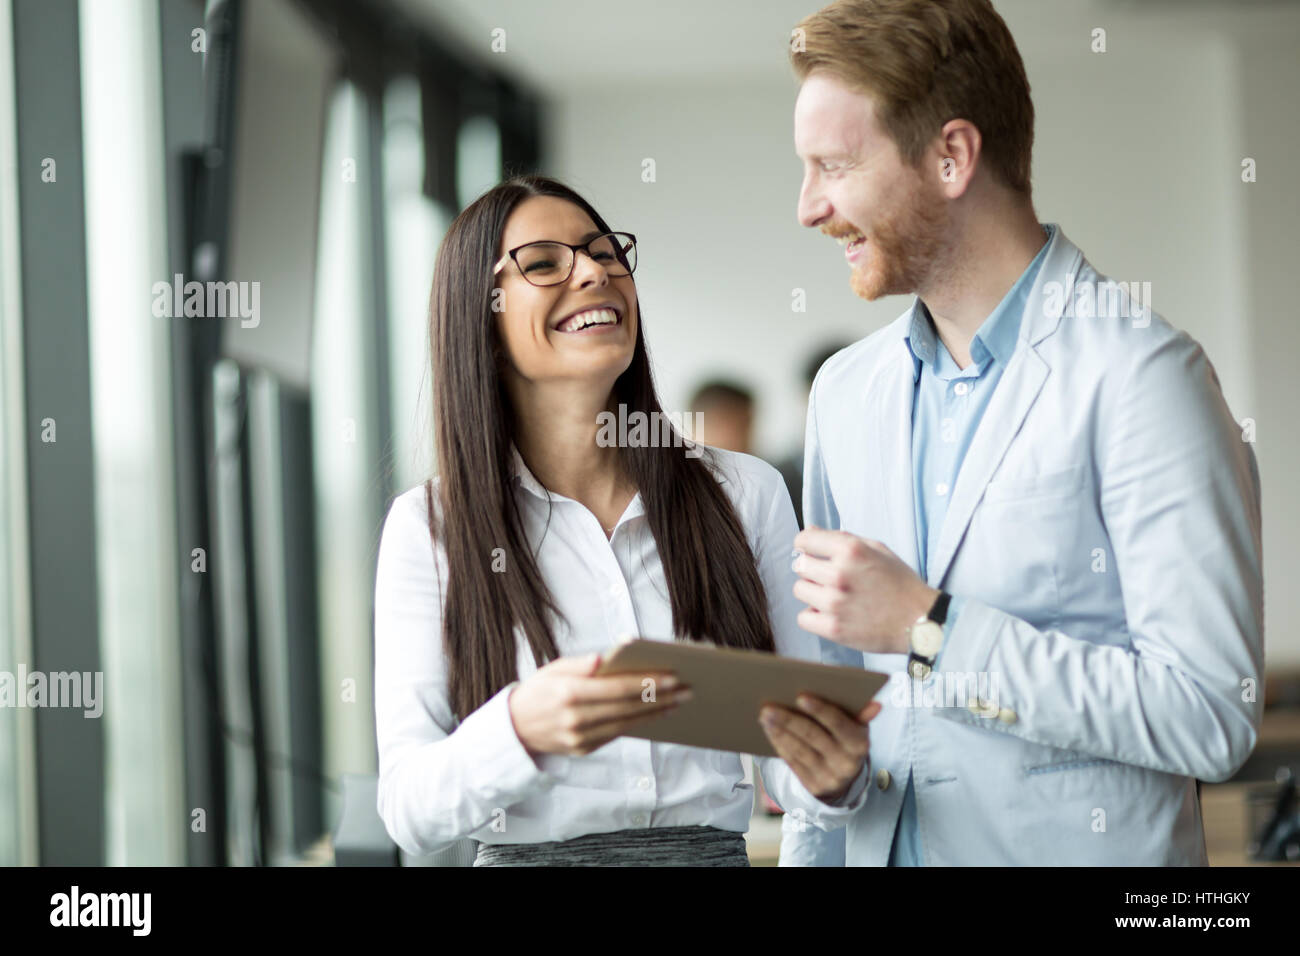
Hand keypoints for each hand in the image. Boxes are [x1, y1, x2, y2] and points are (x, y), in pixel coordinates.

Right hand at [507, 653, 690, 756]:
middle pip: (627, 707)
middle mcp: (576, 719)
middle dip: (660, 698)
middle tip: (685, 690)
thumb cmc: (539, 690)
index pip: (617, 688)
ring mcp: (580, 738)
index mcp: (569, 693)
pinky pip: (616, 735)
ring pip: (626, 724)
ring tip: (677, 702)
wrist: (515, 727)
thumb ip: (580, 664)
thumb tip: (603, 658)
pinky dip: (638, 724)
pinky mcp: (583, 750)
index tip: (672, 676)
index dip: (647, 683)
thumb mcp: (553, 669)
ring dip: (655, 713)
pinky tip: (655, 714)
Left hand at [760, 696, 881, 800]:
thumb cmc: (847, 739)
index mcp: (860, 743)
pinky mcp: (814, 786)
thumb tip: (876, 705)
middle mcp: (846, 763)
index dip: (820, 710)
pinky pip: (792, 762)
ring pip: (799, 750)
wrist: (846, 778)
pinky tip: (769, 730)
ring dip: (779, 731)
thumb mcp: (857, 727)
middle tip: (769, 706)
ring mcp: (830, 777)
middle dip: (789, 720)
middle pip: (813, 736)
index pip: (839, 723)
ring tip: (764, 715)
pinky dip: (779, 744)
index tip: (800, 696)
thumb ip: (861, 713)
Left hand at [793, 526, 938, 653]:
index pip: (804, 540)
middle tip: (830, 578)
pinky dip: (814, 616)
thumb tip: (810, 532)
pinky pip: (803, 617)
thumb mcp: (877, 550)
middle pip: (799, 566)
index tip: (810, 553)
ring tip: (835, 597)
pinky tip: (832, 614)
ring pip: (800, 590)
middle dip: (812, 570)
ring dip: (813, 593)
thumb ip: (841, 539)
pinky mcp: (833, 628)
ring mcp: (835, 602)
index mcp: (850, 550)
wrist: (920, 621)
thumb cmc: (901, 585)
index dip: (806, 546)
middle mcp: (839, 573)